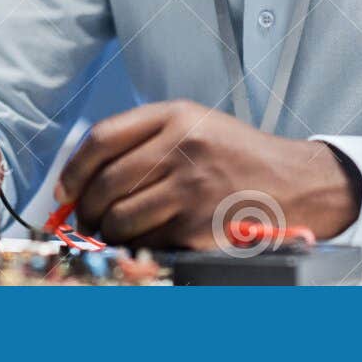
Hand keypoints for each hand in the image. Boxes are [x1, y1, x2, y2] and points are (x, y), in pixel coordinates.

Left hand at [56, 100, 361, 248]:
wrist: (296, 183)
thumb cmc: (238, 156)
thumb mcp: (195, 124)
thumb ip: (145, 139)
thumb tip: (86, 174)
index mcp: (175, 116)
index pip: (102, 139)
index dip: (74, 169)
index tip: (65, 189)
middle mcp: (181, 147)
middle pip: (106, 183)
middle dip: (86, 208)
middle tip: (86, 218)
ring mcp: (191, 189)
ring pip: (121, 217)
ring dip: (108, 231)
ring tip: (113, 232)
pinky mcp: (200, 226)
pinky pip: (148, 241)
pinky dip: (137, 246)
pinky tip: (144, 240)